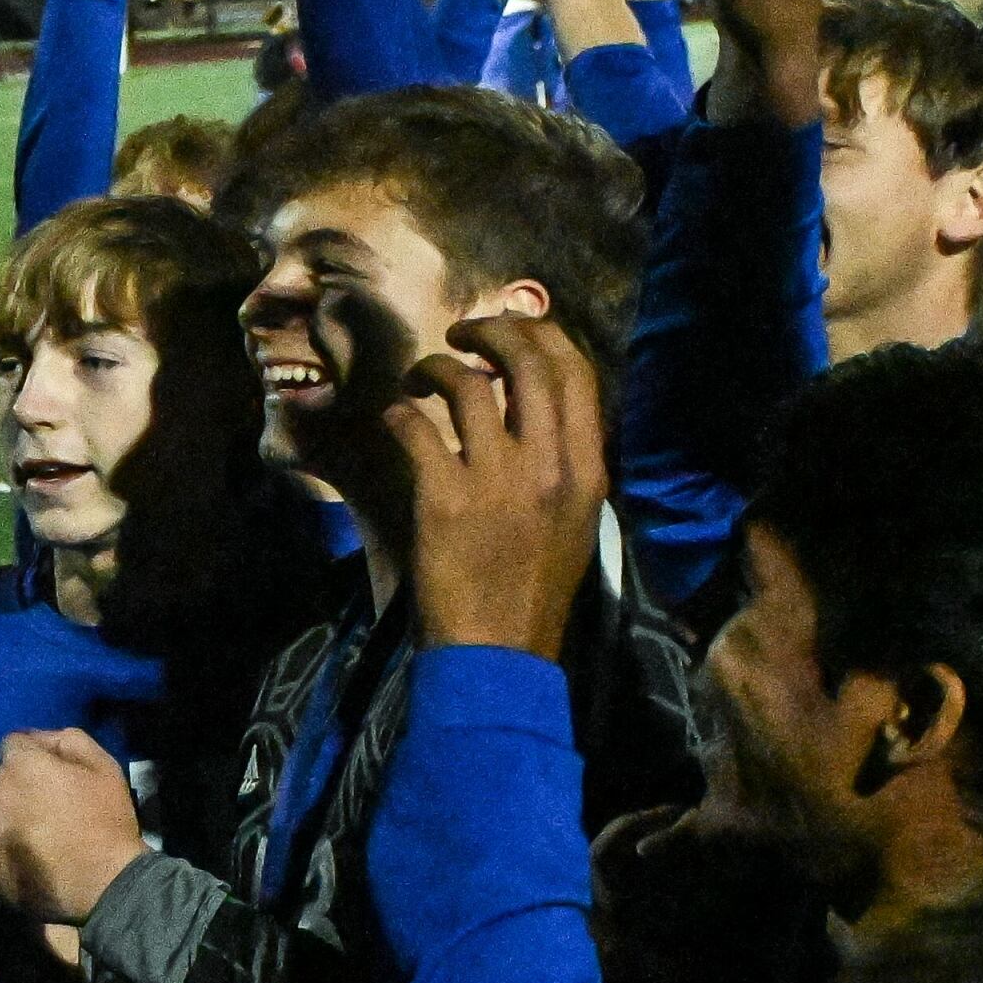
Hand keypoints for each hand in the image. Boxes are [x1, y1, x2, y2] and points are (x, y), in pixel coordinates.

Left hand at [0, 728, 150, 924]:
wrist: (103, 884)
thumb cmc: (106, 822)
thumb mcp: (103, 766)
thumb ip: (67, 740)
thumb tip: (40, 738)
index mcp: (20, 762)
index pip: (12, 745)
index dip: (30, 759)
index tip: (46, 778)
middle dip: (9, 788)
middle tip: (35, 810)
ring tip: (21, 840)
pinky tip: (7, 861)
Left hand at [390, 314, 607, 656]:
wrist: (499, 654)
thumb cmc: (534, 591)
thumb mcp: (575, 522)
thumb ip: (564, 462)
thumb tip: (536, 407)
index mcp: (587, 471)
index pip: (577, 372)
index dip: (542, 333)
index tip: (513, 327)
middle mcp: (549, 466)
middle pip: (528, 361)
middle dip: (492, 330)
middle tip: (462, 334)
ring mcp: (496, 480)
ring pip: (466, 383)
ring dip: (435, 369)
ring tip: (419, 381)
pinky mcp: (444, 498)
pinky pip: (416, 426)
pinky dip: (399, 413)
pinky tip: (395, 419)